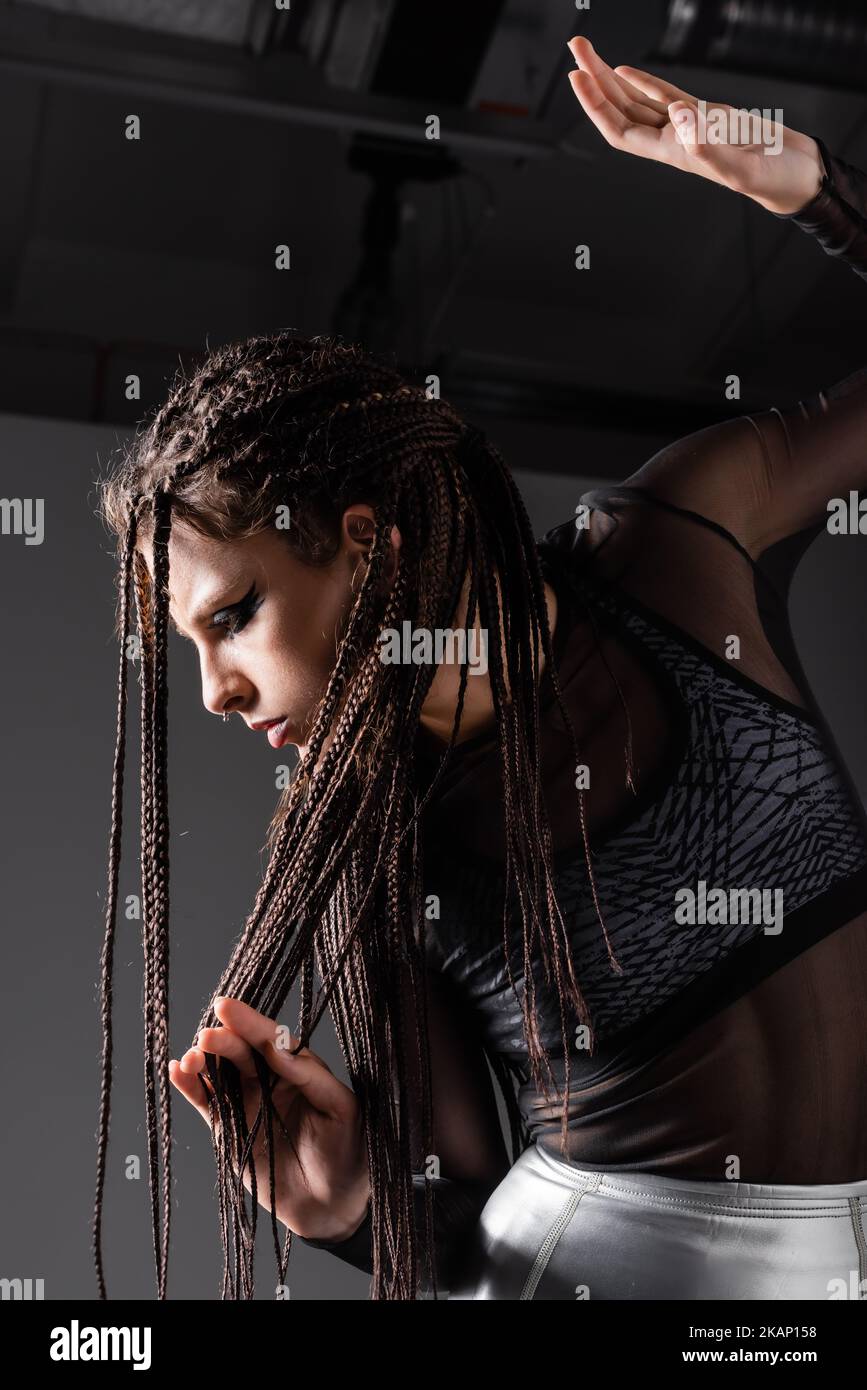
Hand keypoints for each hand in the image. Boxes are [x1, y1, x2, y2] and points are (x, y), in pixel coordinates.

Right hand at [169, 995, 370, 1240]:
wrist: (330, 1206)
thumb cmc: (346, 1152)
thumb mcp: (340, 1109)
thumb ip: (310, 1076)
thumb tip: (278, 1046)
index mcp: (298, 1068)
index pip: (271, 1039)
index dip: (249, 1022)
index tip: (226, 1007)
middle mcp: (269, 1079)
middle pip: (239, 1051)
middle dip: (222, 1040)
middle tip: (207, 1038)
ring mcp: (247, 1101)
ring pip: (218, 1072)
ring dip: (201, 1060)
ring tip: (192, 1060)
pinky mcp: (229, 1128)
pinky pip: (206, 1102)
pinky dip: (190, 1087)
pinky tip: (177, 1071)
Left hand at [566, 36, 823, 215]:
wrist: (794, 171)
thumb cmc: (769, 177)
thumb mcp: (738, 165)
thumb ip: (706, 144)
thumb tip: (677, 113)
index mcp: (672, 153)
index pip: (619, 129)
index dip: (595, 106)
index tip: (578, 77)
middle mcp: (672, 139)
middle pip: (621, 110)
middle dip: (595, 81)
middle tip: (576, 49)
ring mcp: (686, 125)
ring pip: (638, 99)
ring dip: (611, 77)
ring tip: (588, 52)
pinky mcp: (704, 113)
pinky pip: (664, 95)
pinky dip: (643, 82)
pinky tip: (625, 71)